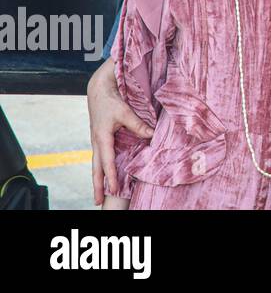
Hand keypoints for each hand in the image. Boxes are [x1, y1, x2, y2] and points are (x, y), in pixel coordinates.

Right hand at [86, 59, 152, 204]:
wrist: (98, 90)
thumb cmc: (111, 100)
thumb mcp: (125, 112)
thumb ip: (138, 125)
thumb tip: (152, 136)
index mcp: (102, 138)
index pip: (107, 162)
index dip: (111, 176)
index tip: (114, 189)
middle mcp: (97, 142)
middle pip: (96, 169)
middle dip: (97, 186)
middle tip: (97, 202)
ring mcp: (97, 141)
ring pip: (96, 164)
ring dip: (98, 179)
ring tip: (99, 194)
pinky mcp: (100, 139)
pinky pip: (100, 157)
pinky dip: (101, 168)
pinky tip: (105, 175)